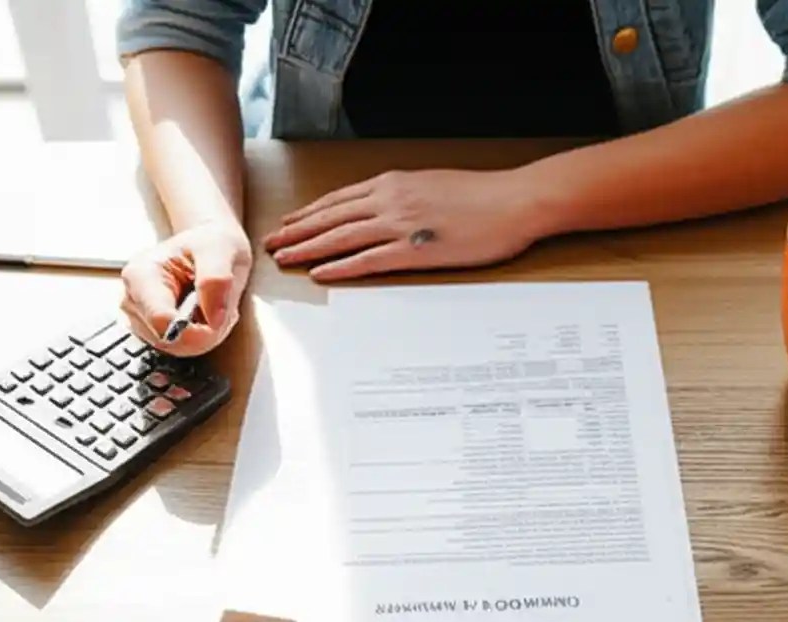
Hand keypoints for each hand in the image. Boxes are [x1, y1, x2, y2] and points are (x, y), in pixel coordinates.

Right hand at [120, 221, 251, 356]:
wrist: (207, 244)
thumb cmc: (210, 243)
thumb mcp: (221, 249)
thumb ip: (217, 280)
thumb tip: (213, 319)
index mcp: (141, 274)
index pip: (162, 322)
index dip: (196, 330)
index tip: (220, 318)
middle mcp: (132, 299)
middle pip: (169, 340)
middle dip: (204, 330)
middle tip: (220, 303)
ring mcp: (138, 317)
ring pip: (176, 347)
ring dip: (204, 333)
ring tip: (212, 305)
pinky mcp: (150, 330)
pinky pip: (180, 347)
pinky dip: (200, 336)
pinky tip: (204, 314)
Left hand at [263, 169, 544, 280]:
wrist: (514, 202)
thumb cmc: (483, 196)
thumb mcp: (434, 186)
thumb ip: (406, 197)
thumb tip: (387, 209)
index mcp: (395, 183)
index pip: (339, 199)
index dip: (310, 212)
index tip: (290, 221)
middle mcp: (390, 200)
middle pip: (330, 217)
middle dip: (297, 230)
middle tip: (273, 242)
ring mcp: (400, 225)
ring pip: (340, 237)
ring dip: (308, 248)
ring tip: (285, 258)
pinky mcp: (414, 250)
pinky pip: (367, 260)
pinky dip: (340, 266)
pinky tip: (321, 272)